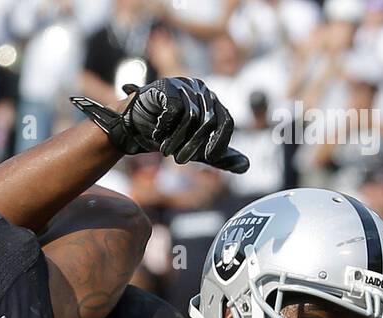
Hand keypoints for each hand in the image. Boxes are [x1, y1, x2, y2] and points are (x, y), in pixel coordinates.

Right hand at [71, 77, 249, 172]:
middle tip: (179, 160)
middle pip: (209, 120)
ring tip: (165, 149)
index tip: (208, 157)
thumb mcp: (197, 150)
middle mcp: (201, 90)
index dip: (220, 141)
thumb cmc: (170, 137)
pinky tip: (157, 133)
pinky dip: (165, 127)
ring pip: (190, 116)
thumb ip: (220, 157)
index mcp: (213, 103)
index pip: (227, 120)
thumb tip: (246, 166)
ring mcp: (183, 85)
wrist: (136, 129)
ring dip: (176, 139)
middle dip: (194, 145)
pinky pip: (173, 109)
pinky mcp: (165, 86)